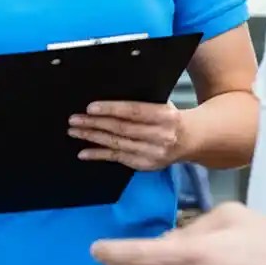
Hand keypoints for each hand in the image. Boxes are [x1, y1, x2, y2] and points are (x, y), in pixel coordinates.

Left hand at [68, 100, 187, 170]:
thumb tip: (107, 99)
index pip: (133, 112)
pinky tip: (83, 152)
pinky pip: (117, 159)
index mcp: (164, 116)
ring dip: (92, 137)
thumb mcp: (162, 103)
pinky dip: (99, 155)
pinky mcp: (145, 165)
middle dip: (95, 124)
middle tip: (74, 119)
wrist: (191, 140)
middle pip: (121, 129)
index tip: (90, 107)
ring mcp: (152, 153)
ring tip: (74, 131)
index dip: (111, 109)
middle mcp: (159, 136)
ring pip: (116, 144)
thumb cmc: (170, 117)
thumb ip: (141, 103)